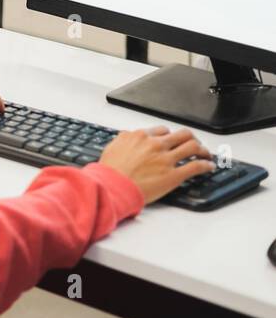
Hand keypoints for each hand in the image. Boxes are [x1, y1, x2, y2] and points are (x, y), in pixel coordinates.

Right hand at [98, 126, 213, 203]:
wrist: (111, 187)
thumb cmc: (109, 171)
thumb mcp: (112, 147)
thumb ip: (124, 140)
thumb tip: (128, 136)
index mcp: (140, 137)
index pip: (163, 131)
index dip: (171, 136)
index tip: (174, 141)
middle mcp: (155, 145)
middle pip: (182, 135)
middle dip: (191, 139)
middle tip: (194, 145)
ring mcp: (165, 159)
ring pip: (193, 147)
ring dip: (202, 150)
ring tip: (205, 154)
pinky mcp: (173, 175)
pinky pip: (196, 166)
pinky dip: (206, 165)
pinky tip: (209, 166)